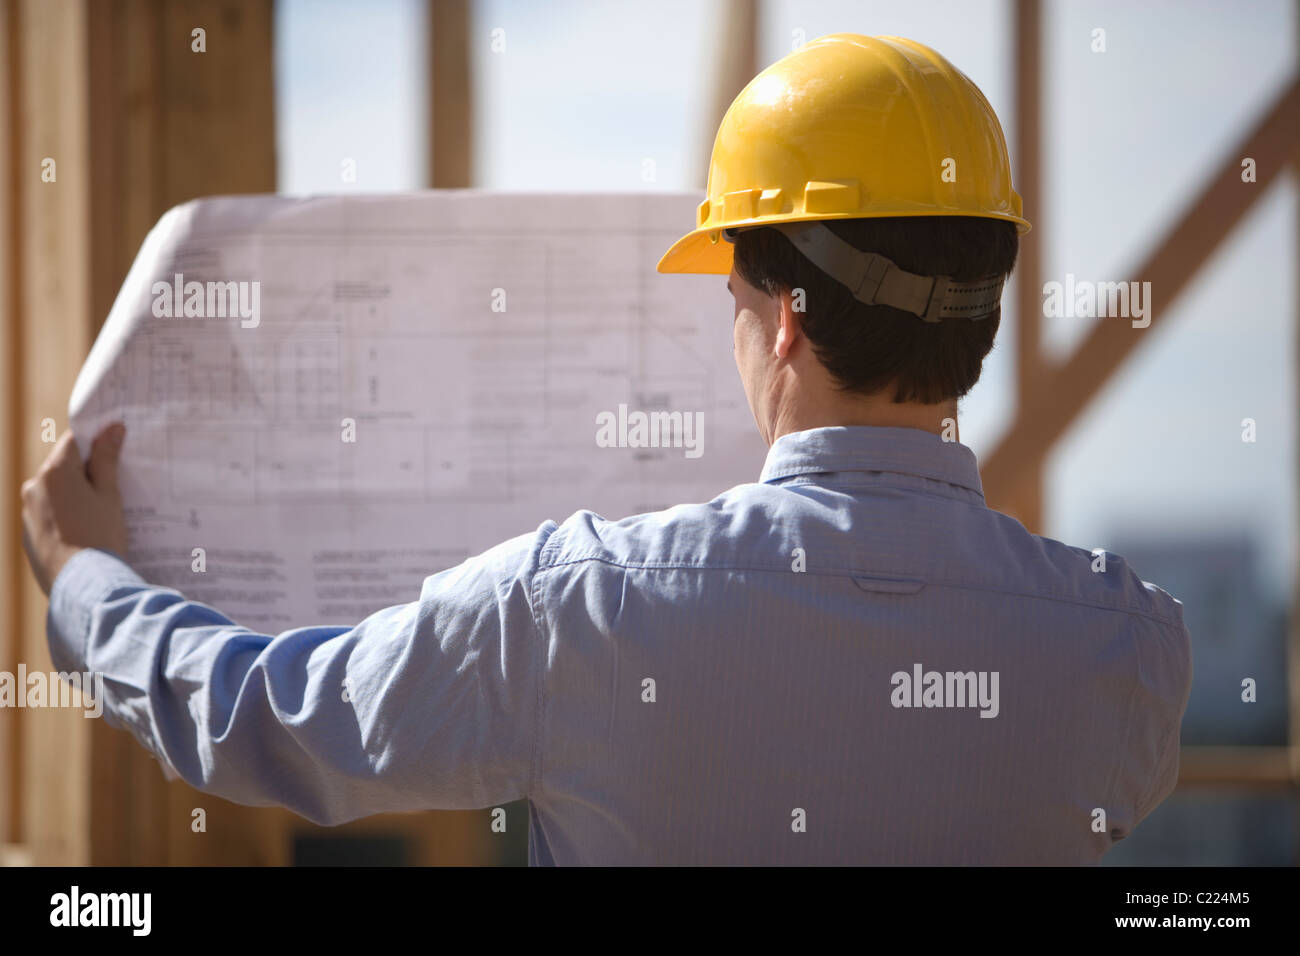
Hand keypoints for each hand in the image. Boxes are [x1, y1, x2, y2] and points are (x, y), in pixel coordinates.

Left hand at [21, 424, 128, 594]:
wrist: (81, 584)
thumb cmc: (99, 535)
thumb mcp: (109, 494)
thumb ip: (106, 459)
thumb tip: (111, 429)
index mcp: (54, 472)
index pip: (73, 441)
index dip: (95, 441)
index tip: (114, 445)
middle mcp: (34, 488)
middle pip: (63, 468)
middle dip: (86, 472)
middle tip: (114, 485)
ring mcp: (28, 513)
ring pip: (55, 493)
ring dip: (75, 496)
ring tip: (102, 515)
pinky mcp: (28, 536)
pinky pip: (49, 516)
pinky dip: (66, 517)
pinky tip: (87, 533)